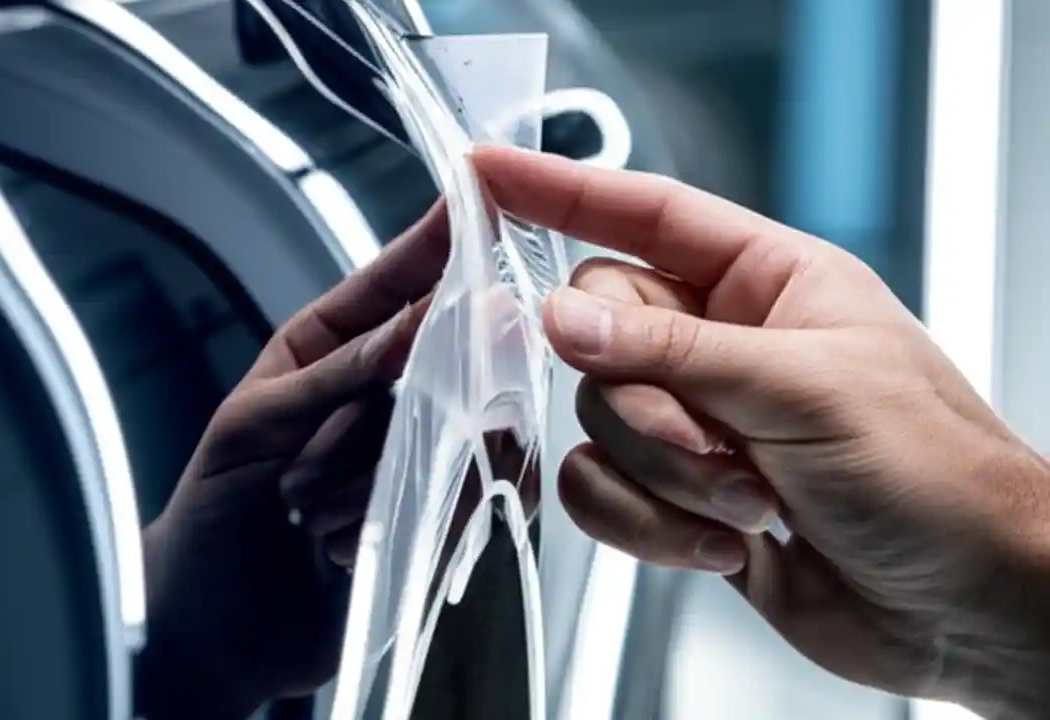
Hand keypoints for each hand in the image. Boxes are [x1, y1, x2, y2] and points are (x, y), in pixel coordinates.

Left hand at [137, 204, 446, 717]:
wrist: (220, 630)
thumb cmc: (215, 515)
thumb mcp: (254, 430)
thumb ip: (338, 375)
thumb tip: (420, 321)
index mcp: (327, 350)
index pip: (394, 280)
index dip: (437, 240)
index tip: (480, 196)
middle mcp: (382, 392)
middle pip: (445, 353)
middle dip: (400, 401)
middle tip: (341, 447)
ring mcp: (415, 450)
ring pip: (460, 428)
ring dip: (375, 480)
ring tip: (305, 512)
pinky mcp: (440, 512)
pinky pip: (471, 495)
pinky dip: (409, 524)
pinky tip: (338, 546)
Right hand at [474, 147, 1049, 717]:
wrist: (965, 605)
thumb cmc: (933, 473)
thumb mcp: (802, 389)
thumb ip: (670, 352)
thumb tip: (560, 318)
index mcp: (767, 283)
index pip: (644, 214)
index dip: (561, 189)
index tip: (488, 174)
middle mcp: (719, 346)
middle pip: (600, 336)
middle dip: (647, 403)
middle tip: (713, 440)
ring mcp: (693, 424)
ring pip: (594, 423)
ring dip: (663, 476)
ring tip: (747, 502)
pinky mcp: (673, 498)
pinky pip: (599, 494)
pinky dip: (647, 526)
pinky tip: (722, 544)